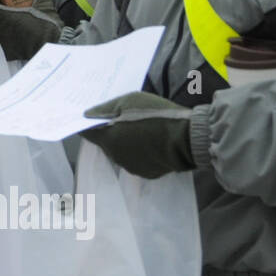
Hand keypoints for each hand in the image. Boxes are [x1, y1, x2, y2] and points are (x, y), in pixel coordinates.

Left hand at [81, 92, 195, 177]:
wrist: (188, 139)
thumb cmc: (157, 116)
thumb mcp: (129, 101)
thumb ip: (106, 108)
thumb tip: (88, 115)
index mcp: (109, 140)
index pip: (87, 133)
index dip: (87, 124)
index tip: (91, 116)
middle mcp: (116, 157)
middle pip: (106, 142)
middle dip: (111, 131)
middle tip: (123, 117)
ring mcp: (132, 167)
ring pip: (122, 151)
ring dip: (127, 141)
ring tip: (142, 128)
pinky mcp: (148, 173)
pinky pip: (138, 160)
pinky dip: (140, 151)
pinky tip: (152, 141)